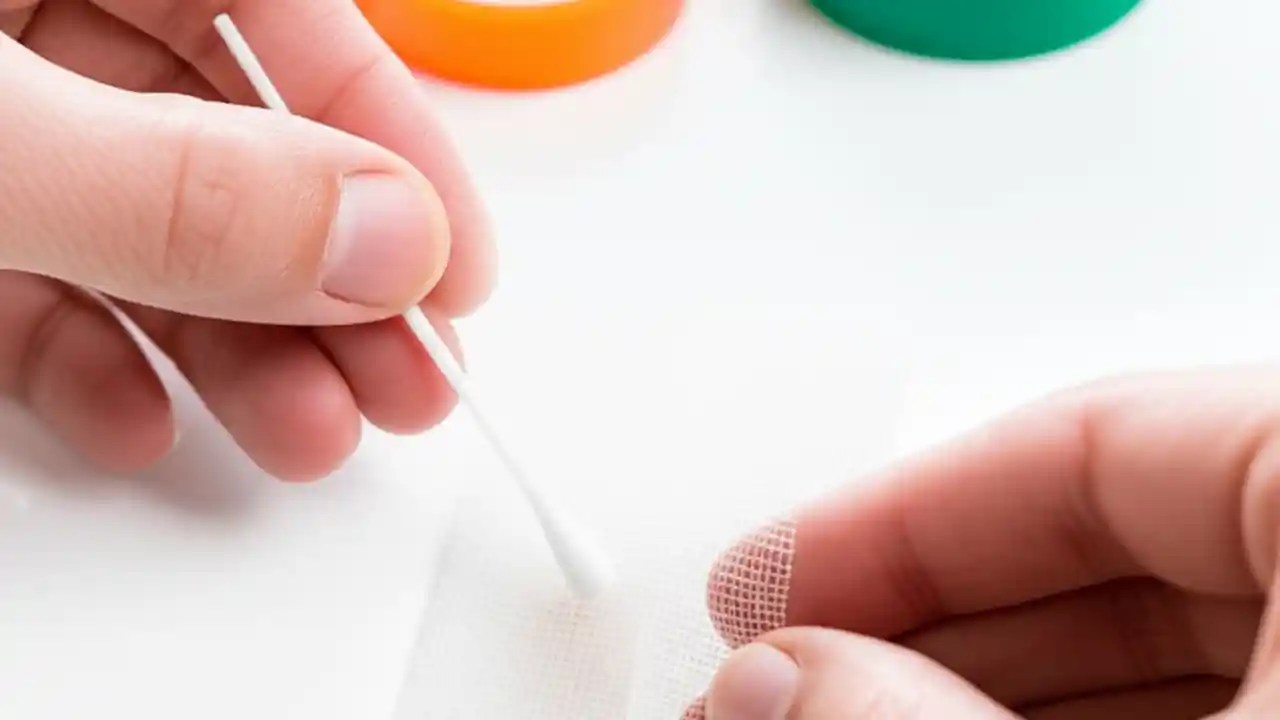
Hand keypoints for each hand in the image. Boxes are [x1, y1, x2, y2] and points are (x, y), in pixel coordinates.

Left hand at [0, 1, 494, 480]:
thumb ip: (179, 186)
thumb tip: (380, 239)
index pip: (288, 14)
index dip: (392, 139)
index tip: (454, 266)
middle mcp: (26, 25)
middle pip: (236, 144)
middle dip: (327, 281)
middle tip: (404, 378)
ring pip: (149, 235)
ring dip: (238, 349)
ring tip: (306, 429)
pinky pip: (39, 289)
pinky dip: (95, 367)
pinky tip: (142, 422)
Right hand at [688, 368, 1279, 718]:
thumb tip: (776, 684)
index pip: (1100, 441)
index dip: (902, 511)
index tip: (774, 568)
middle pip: (1125, 539)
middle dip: (926, 611)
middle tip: (789, 669)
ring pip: (1169, 636)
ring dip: (983, 680)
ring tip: (843, 719)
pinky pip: (1229, 703)